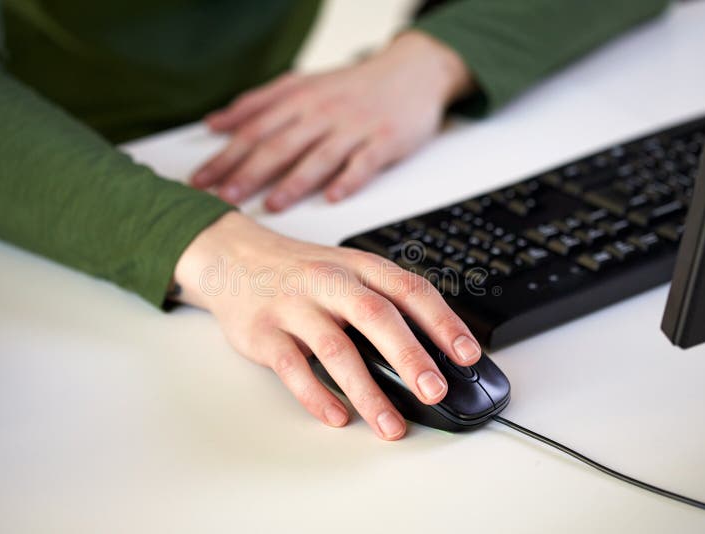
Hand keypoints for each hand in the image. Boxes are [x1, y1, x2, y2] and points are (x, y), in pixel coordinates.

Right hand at [173, 212, 481, 439]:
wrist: (235, 258)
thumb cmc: (302, 272)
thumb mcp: (347, 271)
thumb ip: (383, 303)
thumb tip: (431, 354)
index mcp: (359, 266)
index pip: (410, 290)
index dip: (444, 322)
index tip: (468, 354)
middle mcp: (330, 281)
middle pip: (376, 316)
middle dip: (410, 356)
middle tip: (435, 391)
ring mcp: (295, 305)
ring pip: (336, 349)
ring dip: (367, 391)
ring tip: (391, 424)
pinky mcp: (264, 331)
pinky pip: (293, 368)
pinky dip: (317, 396)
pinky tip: (338, 416)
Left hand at [190, 31, 471, 210]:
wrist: (411, 71)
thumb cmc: (351, 87)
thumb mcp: (301, 85)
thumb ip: (257, 104)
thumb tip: (215, 124)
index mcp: (299, 99)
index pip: (253, 130)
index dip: (225, 156)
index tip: (200, 180)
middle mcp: (322, 112)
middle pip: (280, 144)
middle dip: (248, 172)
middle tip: (224, 197)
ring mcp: (354, 127)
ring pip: (319, 156)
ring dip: (294, 182)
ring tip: (272, 204)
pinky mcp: (385, 140)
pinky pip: (365, 163)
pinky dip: (349, 179)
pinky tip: (334, 196)